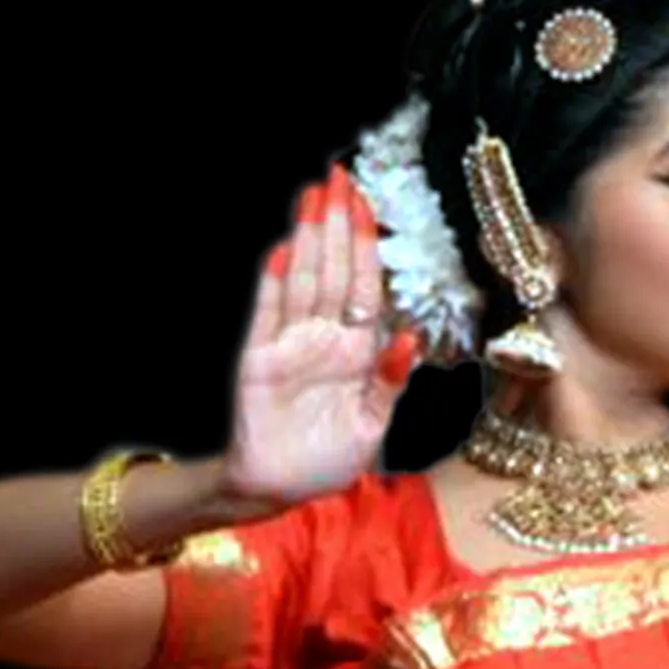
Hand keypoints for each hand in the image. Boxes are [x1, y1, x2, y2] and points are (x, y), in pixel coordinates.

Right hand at [223, 165, 421, 509]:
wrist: (280, 490)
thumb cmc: (329, 460)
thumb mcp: (372, 426)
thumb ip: (390, 384)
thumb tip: (409, 340)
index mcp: (357, 350)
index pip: (364, 286)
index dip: (367, 246)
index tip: (370, 203)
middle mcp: (324, 338)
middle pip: (333, 271)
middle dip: (338, 225)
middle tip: (340, 178)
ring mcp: (290, 344)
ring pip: (303, 281)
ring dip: (309, 240)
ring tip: (315, 197)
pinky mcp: (259, 358)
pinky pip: (268, 314)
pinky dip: (274, 284)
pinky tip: (283, 253)